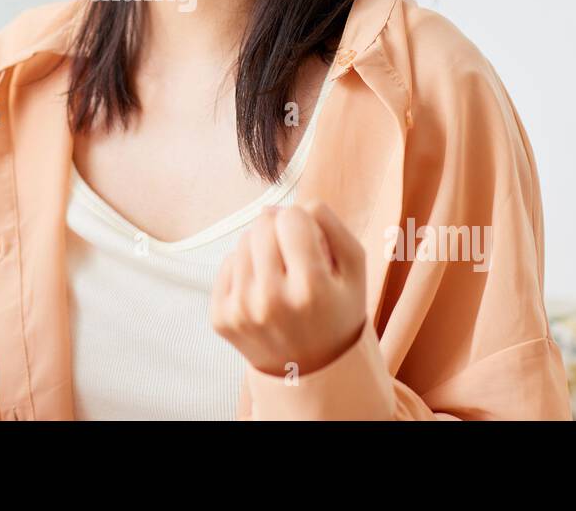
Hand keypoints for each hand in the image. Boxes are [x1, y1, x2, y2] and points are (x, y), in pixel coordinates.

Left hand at [211, 201, 366, 376]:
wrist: (311, 369)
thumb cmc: (336, 309)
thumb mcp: (354, 267)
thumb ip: (330, 223)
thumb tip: (282, 206)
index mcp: (311, 289)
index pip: (292, 217)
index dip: (303, 222)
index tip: (311, 243)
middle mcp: (272, 302)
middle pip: (262, 224)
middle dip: (279, 230)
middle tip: (294, 256)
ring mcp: (242, 312)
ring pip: (242, 241)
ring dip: (261, 249)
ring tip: (281, 276)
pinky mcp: (221, 318)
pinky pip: (227, 263)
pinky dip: (245, 269)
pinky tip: (263, 292)